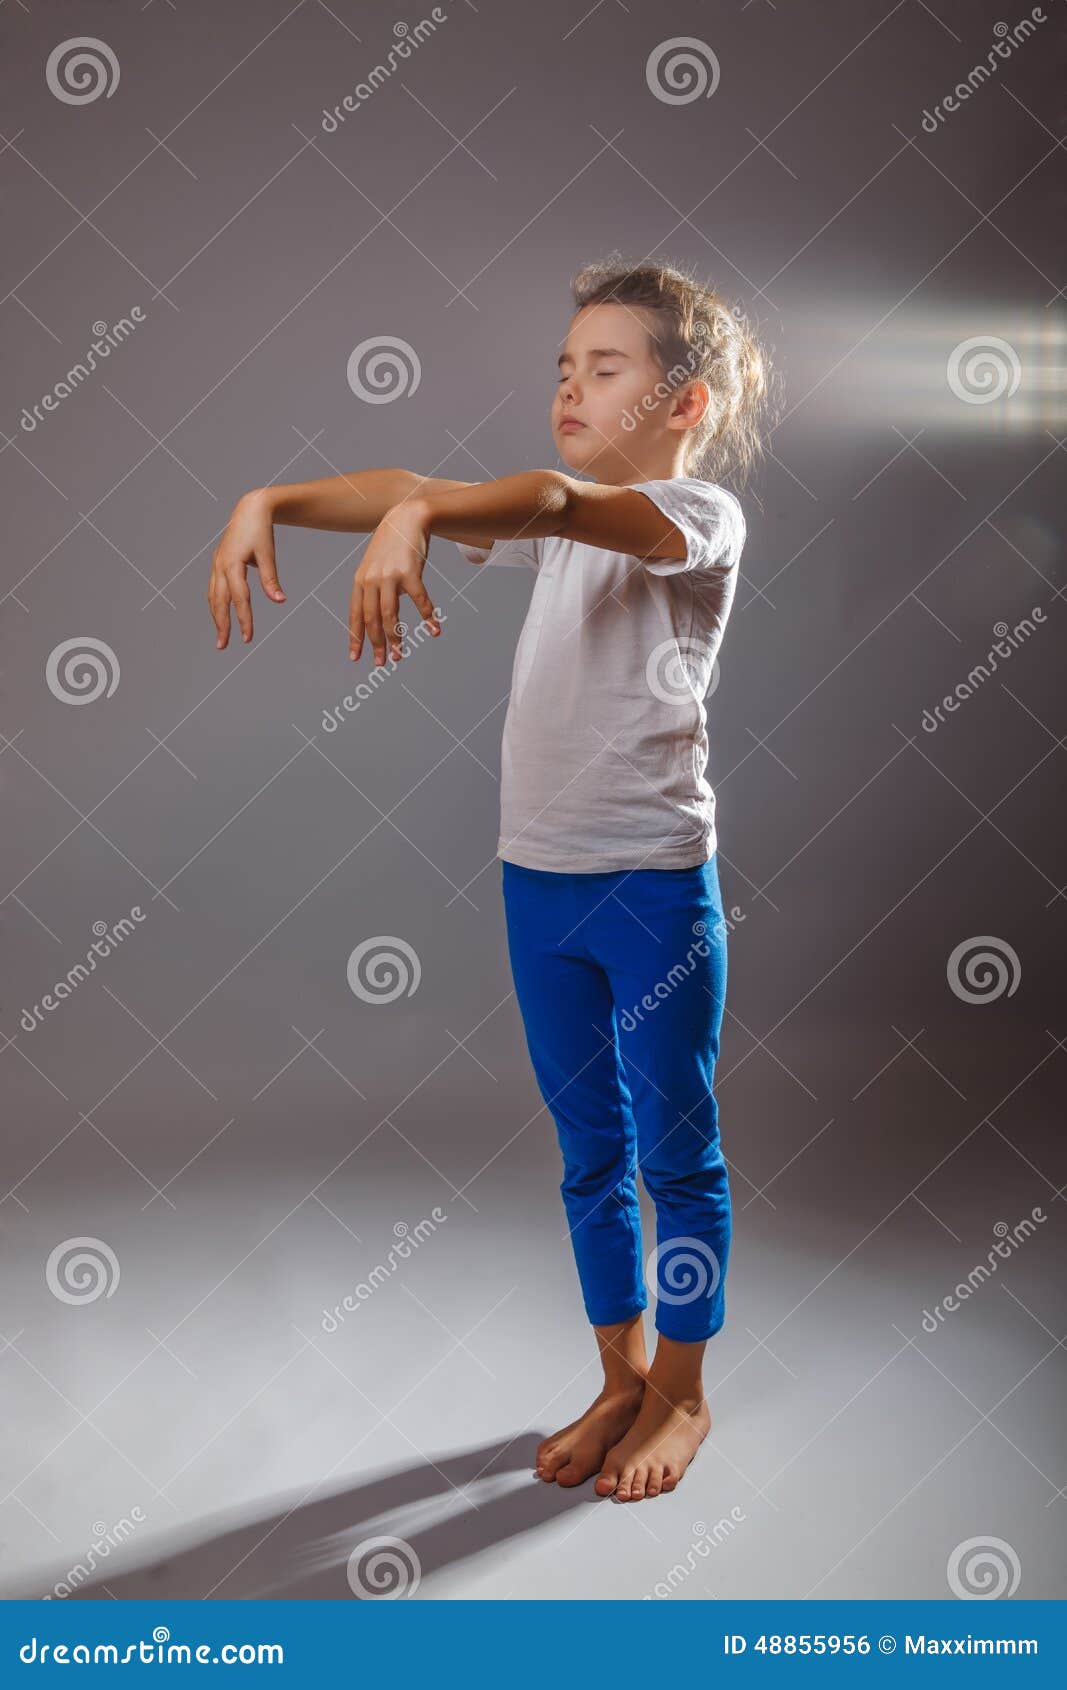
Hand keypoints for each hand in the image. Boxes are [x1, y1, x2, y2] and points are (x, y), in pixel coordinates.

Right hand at [207, 489, 285, 647]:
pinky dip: (216, 604)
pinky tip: (220, 615)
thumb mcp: (268, 554)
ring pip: (213, 596)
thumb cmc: (261, 530)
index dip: (244, 620)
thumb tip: (280, 601)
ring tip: (221, 637)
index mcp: (232, 563)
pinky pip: (214, 588)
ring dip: (216, 617)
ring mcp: (216, 564)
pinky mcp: (218, 563)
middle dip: (221, 625)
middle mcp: (220, 565)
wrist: (250, 508)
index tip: (248, 639)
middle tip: (223, 646)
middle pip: (219, 601)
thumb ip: (271, 579)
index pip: (239, 598)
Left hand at [349, 500, 440, 665]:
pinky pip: (419, 601)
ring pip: (390, 615)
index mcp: (360, 580)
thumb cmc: (392, 545)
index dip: (355, 638)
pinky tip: (434, 630)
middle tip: (382, 663)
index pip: (355, 615)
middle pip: (371, 619)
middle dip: (376, 644)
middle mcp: (371, 580)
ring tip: (400, 655)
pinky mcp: (410, 572)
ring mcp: (390, 576)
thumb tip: (382, 617)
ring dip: (396, 638)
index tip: (355, 657)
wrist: (407, 517)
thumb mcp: (374, 565)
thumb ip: (373, 589)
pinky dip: (428, 617)